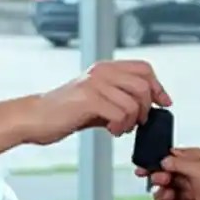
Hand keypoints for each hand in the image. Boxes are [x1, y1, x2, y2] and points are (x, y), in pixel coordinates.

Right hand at [22, 60, 171, 144]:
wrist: (35, 118)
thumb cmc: (66, 112)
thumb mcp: (97, 100)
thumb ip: (119, 99)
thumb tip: (148, 109)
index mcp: (105, 68)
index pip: (144, 68)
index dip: (158, 86)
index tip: (164, 103)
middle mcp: (101, 71)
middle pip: (143, 84)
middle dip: (146, 107)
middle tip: (137, 123)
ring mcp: (94, 83)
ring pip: (134, 101)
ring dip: (132, 121)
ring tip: (119, 128)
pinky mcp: (88, 99)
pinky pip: (120, 113)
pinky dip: (121, 126)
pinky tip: (111, 131)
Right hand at [138, 147, 199, 199]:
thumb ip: (179, 162)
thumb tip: (162, 160)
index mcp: (194, 164)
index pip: (168, 162)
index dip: (154, 165)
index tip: (143, 169)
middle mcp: (190, 181)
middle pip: (163, 180)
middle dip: (158, 181)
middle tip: (162, 182)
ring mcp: (189, 199)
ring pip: (164, 198)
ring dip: (161, 197)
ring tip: (169, 198)